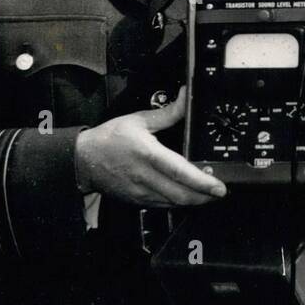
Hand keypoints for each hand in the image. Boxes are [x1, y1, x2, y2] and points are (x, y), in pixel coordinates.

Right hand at [75, 88, 226, 207]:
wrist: (84, 160)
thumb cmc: (110, 138)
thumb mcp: (139, 119)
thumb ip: (168, 113)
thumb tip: (186, 98)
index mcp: (148, 154)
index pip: (179, 171)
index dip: (202, 182)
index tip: (219, 186)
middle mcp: (145, 177)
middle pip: (181, 194)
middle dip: (205, 197)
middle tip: (220, 192)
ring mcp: (141, 192)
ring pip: (174, 204)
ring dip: (194, 202)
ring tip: (208, 195)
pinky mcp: (137, 201)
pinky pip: (163, 206)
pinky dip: (178, 203)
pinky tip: (188, 197)